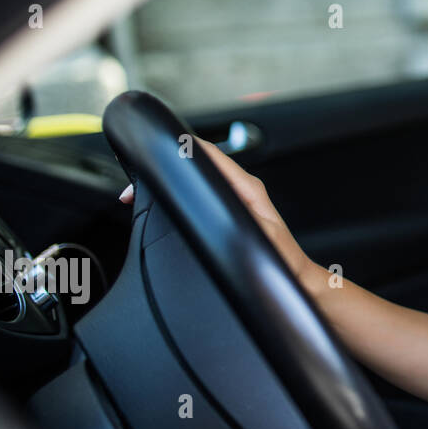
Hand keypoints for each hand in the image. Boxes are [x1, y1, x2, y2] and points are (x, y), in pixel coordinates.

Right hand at [118, 137, 318, 287]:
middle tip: (133, 190)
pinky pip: (200, 194)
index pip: (209, 154)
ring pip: (197, 179)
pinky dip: (179, 196)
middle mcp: (241, 189)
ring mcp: (235, 199)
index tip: (150, 156)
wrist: (294, 278)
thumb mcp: (257, 239)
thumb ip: (239, 219)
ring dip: (170, 183)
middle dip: (164, 170)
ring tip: (140, 195)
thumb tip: (215, 202)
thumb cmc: (281, 262)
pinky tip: (164, 206)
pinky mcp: (230, 211)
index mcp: (248, 188)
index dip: (178, 149)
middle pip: (198, 164)